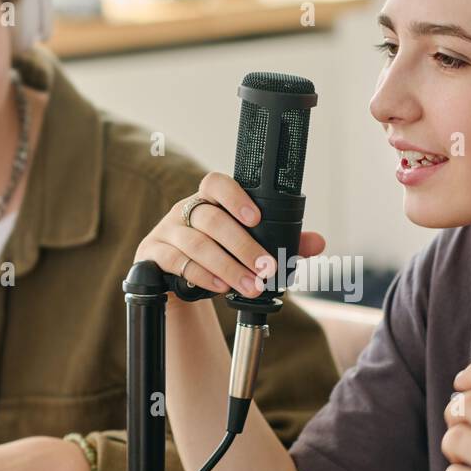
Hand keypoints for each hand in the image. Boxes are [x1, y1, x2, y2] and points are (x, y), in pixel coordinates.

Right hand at [135, 171, 326, 299]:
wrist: (178, 278)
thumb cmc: (217, 254)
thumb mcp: (247, 246)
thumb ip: (281, 242)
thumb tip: (317, 242)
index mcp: (209, 200)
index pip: (216, 183)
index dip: (235, 197)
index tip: (256, 218)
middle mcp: (185, 210)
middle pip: (211, 219)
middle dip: (243, 246)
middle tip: (266, 268)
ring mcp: (167, 231)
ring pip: (196, 244)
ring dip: (228, 267)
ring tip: (250, 285)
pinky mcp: (153, 254)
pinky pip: (177, 262)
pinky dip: (202, 276)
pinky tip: (221, 287)